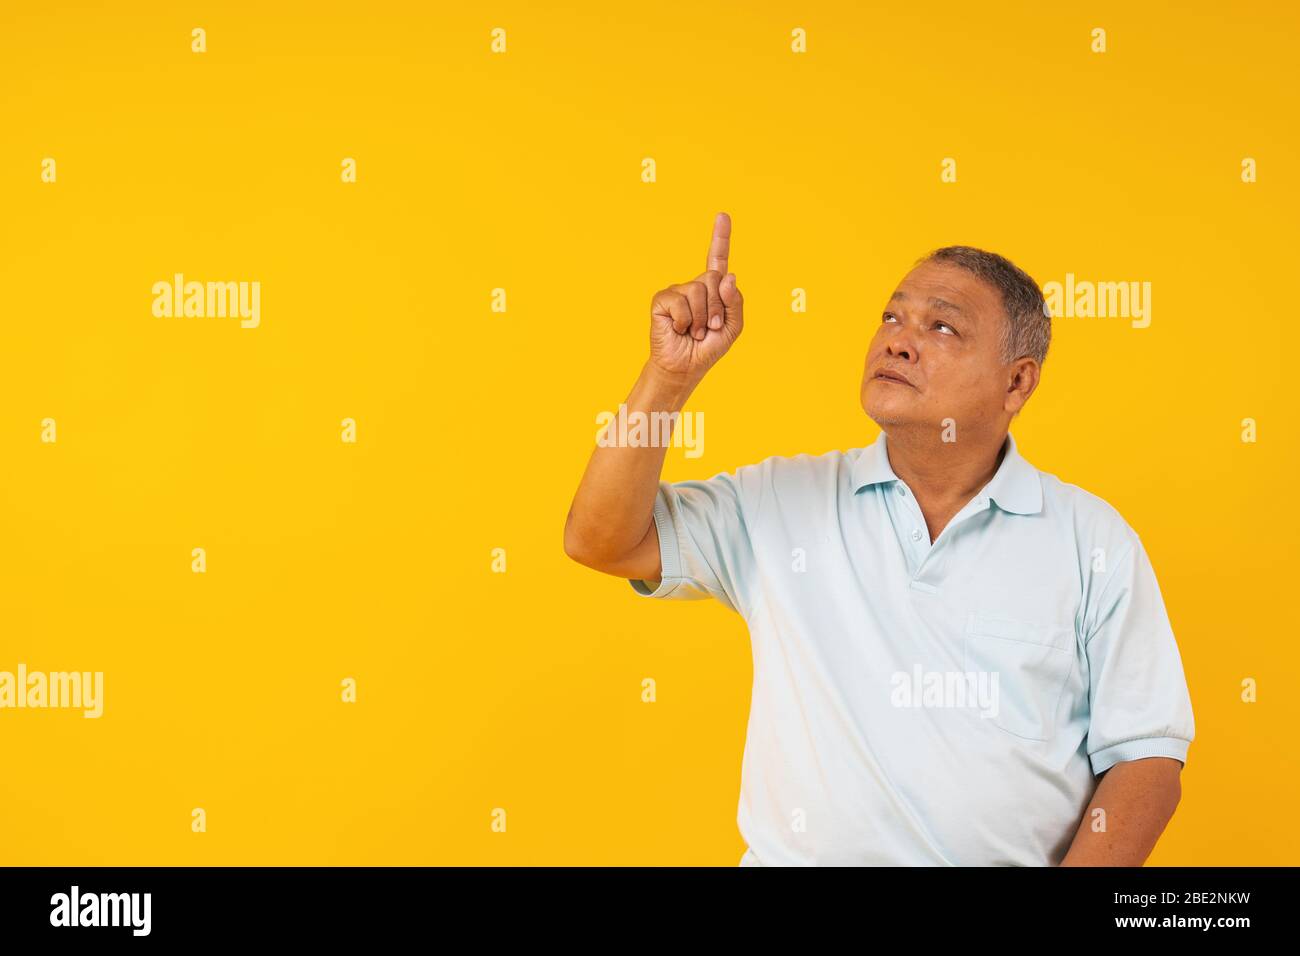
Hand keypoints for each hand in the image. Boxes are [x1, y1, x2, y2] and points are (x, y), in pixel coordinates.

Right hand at [648, 212, 743, 381]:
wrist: (685, 367)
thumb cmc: (708, 347)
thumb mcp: (733, 327)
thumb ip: (736, 302)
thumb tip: (728, 276)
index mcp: (713, 290)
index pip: (717, 259)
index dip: (720, 237)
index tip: (722, 215)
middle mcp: (694, 286)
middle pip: (713, 278)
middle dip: (717, 307)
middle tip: (710, 327)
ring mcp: (677, 291)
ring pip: (698, 290)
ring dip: (702, 317)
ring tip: (694, 331)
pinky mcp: (662, 300)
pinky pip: (680, 301)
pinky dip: (684, 320)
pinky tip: (679, 329)